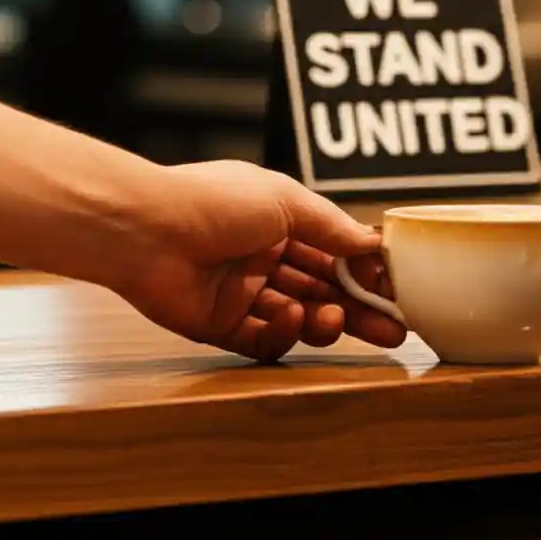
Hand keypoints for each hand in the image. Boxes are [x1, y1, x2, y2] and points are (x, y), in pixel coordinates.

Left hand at [113, 160, 406, 361]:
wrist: (144, 229)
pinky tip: (291, 318)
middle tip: (394, 330)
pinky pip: (263, 339)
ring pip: (298, 317)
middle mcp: (262, 257)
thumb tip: (375, 244)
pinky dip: (283, 333)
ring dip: (324, 322)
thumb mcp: (286, 200)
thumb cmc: (213, 201)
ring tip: (334, 321)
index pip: (335, 253)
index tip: (396, 290)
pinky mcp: (218, 325)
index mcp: (279, 222)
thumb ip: (333, 227)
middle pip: (323, 290)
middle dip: (360, 310)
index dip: (366, 272)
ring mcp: (240, 293)